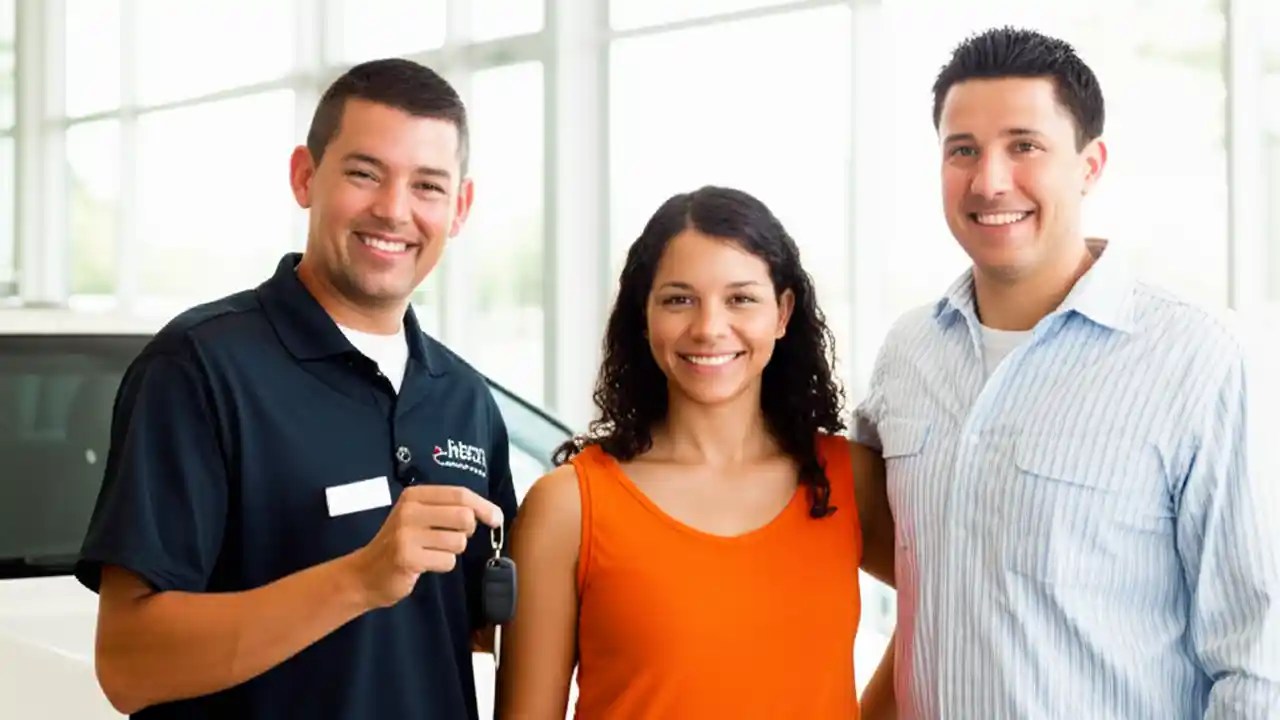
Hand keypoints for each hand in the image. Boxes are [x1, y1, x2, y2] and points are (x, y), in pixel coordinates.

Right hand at [347, 485, 503, 608]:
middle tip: (449, 538)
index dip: (484, 506)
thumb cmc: (402, 543)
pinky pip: (447, 561)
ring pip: (458, 541)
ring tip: (431, 551)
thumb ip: (450, 510)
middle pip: (464, 516)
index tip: (496, 518)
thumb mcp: (421, 517)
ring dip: (452, 551)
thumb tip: (493, 514)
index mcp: (415, 495)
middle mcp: (409, 510)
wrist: (366, 573)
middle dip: (466, 532)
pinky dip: (442, 565)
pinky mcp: (407, 557)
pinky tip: (425, 563)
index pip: (460, 494)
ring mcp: (407, 534)